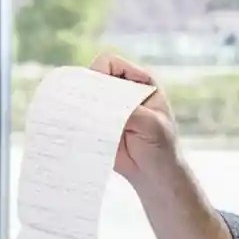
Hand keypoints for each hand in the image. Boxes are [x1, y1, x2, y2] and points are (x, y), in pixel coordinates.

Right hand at [88, 53, 179, 184]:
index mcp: (139, 82)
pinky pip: (79, 117)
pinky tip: (78, 131)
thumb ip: (129, 111)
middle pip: (92, 79)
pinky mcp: (97, 124)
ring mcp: (107, 108)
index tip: (97, 93)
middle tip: (85, 110)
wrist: (154, 175)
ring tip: (81, 122)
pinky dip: (76, 122)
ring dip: (79, 107)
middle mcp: (121, 90)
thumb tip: (102, 103)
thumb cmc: (162, 146)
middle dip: (86, 92)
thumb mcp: (151, 125)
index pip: (110, 63)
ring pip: (83, 97)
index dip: (99, 73)